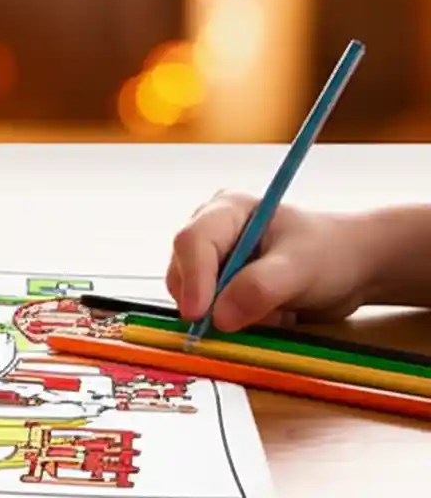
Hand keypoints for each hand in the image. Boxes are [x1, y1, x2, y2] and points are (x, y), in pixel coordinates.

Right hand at [167, 191, 381, 331]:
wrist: (351, 268)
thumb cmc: (331, 255)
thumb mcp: (301, 267)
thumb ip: (260, 287)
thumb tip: (219, 318)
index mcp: (226, 211)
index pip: (193, 242)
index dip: (193, 278)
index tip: (199, 315)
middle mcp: (210, 232)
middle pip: (182, 269)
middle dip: (208, 300)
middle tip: (245, 321)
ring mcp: (212, 260)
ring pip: (190, 295)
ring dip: (225, 314)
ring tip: (273, 313)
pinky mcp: (218, 286)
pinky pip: (207, 311)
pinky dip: (233, 321)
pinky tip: (268, 315)